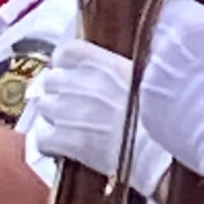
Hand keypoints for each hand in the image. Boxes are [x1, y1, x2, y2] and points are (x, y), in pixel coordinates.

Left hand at [37, 40, 170, 198]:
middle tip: (72, 107)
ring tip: (69, 129)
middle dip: (58, 93)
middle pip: (51, 80)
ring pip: (44, 107)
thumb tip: (116, 72)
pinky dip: (49, 144)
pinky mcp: (65, 140)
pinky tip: (61, 150)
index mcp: (102, 64)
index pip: (67, 52)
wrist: (158, 152)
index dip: (65, 64)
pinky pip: (42, 138)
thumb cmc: (162, 119)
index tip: (71, 74)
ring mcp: (69, 111)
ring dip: (53, 117)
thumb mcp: (146, 81)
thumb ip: (120, 72)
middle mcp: (80, 83)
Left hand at [140, 0, 203, 177]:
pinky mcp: (150, 116)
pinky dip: (174, 107)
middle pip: (165, 39)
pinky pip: (157, 104)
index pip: (177, 5)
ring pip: (159, 72)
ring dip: (178, 78)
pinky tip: (200, 112)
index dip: (194, 15)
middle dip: (186, 48)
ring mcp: (153, 85)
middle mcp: (165, 52)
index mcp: (190, 24)